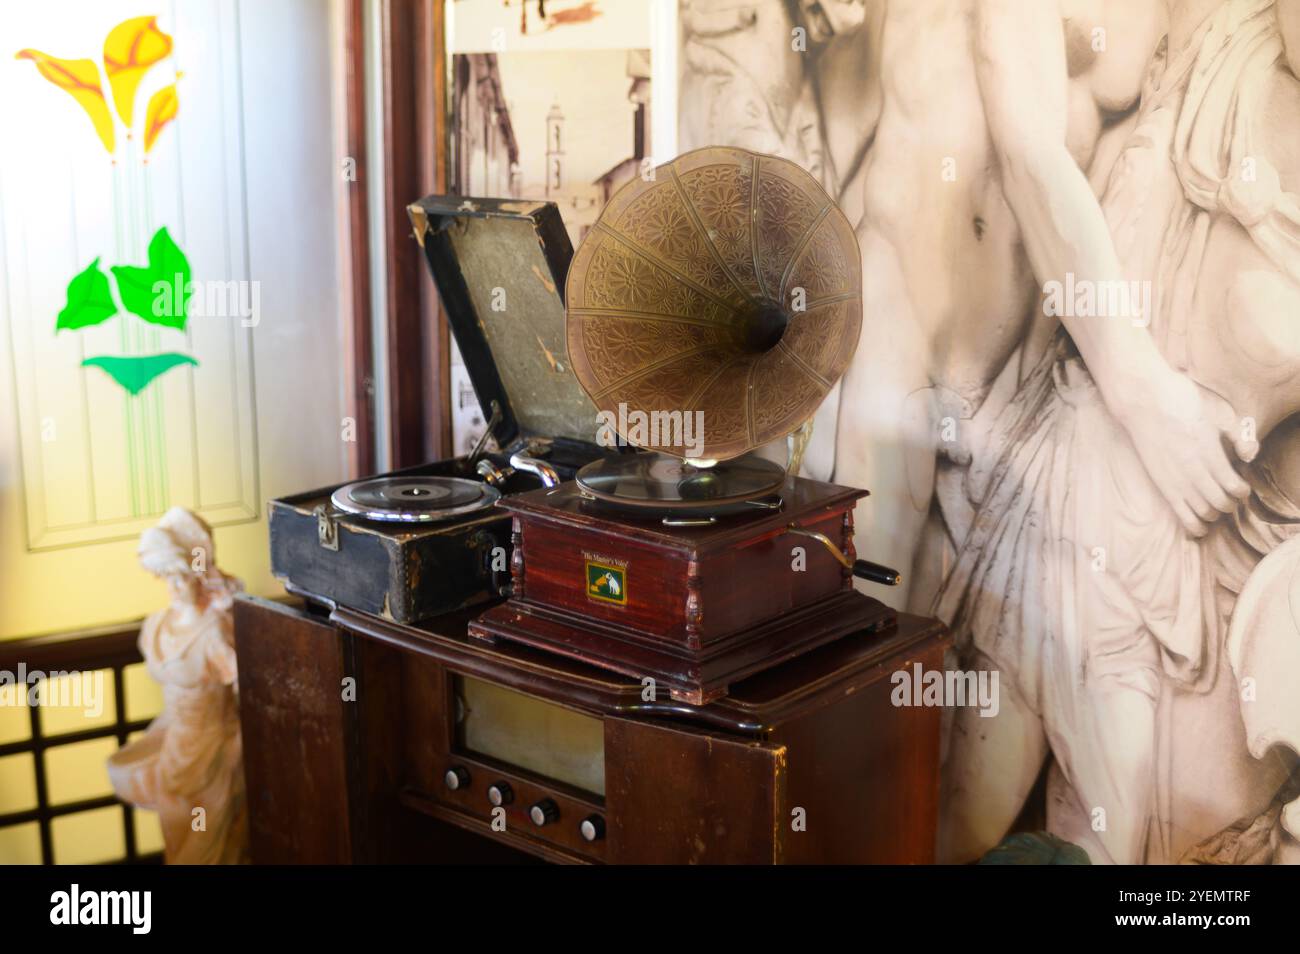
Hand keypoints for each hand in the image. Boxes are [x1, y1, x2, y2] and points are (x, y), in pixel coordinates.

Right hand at [1114, 368, 1255, 536]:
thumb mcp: (1217, 412)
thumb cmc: (1182, 403)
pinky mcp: (1162, 483)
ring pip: (1203, 511)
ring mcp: (1175, 478)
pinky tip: (1200, 529)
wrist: (1143, 402)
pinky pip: (1180, 513)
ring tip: (1216, 507)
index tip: (1241, 485)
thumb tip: (1248, 458)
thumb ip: (1238, 436)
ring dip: (1214, 514)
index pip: (1233, 485)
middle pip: (1220, 502)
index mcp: (1209, 451)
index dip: (1242, 491)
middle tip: (1231, 497)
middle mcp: (1193, 469)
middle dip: (1231, 504)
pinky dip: (1194, 526)